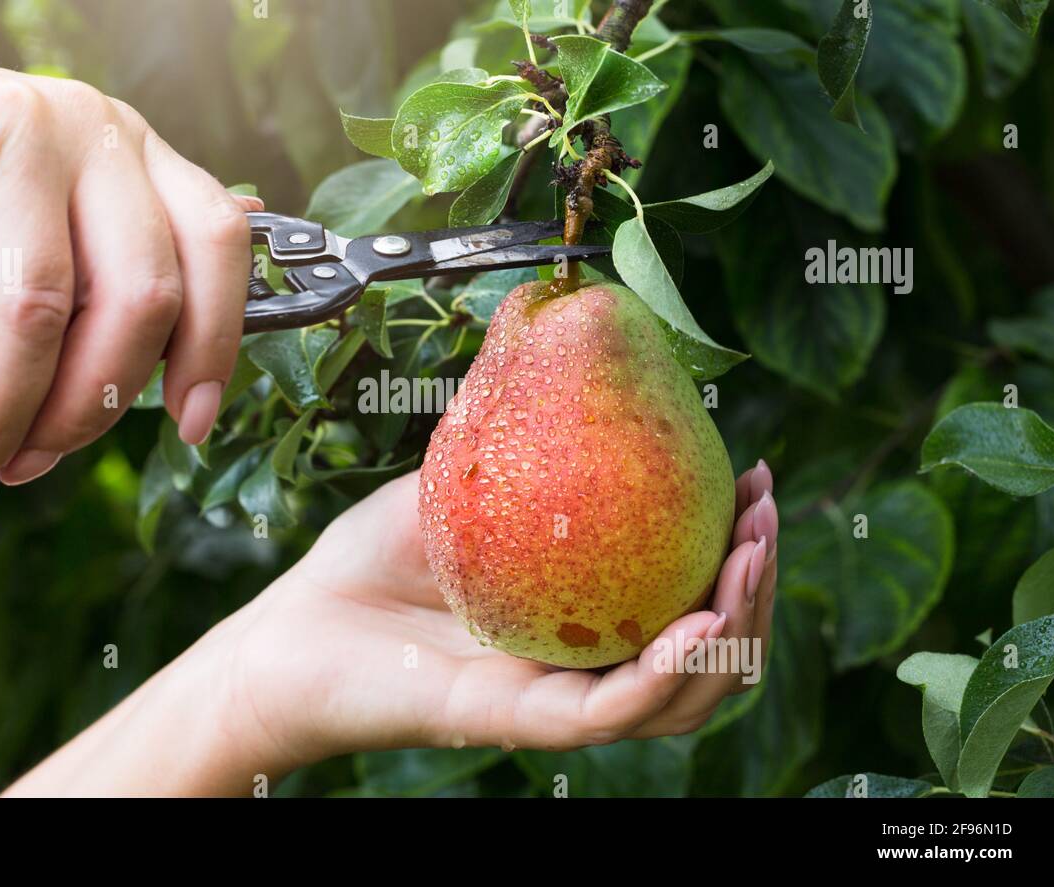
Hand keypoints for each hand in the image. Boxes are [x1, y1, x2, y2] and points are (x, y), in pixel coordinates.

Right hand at [0, 26, 257, 513]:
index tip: (191, 424)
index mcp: (133, 149)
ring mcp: (11, 130)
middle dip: (87, 409)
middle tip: (34, 466)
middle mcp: (89, 129)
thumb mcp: (38, 223)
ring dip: (2, 421)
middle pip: (138, 297)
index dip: (214, 345)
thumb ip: (102, 281)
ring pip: (40, 315)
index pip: (214, 247)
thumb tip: (167, 386)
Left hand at [5, 461, 777, 794]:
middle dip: (758, 590)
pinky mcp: (511, 723)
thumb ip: (509, 417)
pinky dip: (665, 676)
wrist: (290, 630)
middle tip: (764, 522)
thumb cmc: (368, 561)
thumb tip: (546, 320)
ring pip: (678, 697)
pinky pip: (607, 714)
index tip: (758, 481)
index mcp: (584, 615)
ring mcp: (551, 698)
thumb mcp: (455, 473)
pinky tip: (698, 625)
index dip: (739, 547)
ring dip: (736, 636)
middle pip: (707, 653)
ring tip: (748, 564)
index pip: (688, 594)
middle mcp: (581, 663)